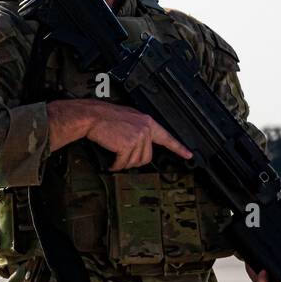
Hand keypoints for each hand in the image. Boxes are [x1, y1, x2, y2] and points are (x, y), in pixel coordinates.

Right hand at [48, 100, 192, 169]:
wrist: (92, 116)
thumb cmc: (105, 117)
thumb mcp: (128, 119)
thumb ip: (139, 130)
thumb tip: (142, 146)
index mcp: (147, 122)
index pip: (167, 137)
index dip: (179, 148)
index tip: (188, 154)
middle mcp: (145, 129)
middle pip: (147, 157)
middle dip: (134, 160)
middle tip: (122, 156)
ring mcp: (138, 136)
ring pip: (136, 161)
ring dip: (123, 163)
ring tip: (115, 156)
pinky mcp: (128, 144)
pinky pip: (124, 163)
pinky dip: (116, 165)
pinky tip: (111, 162)